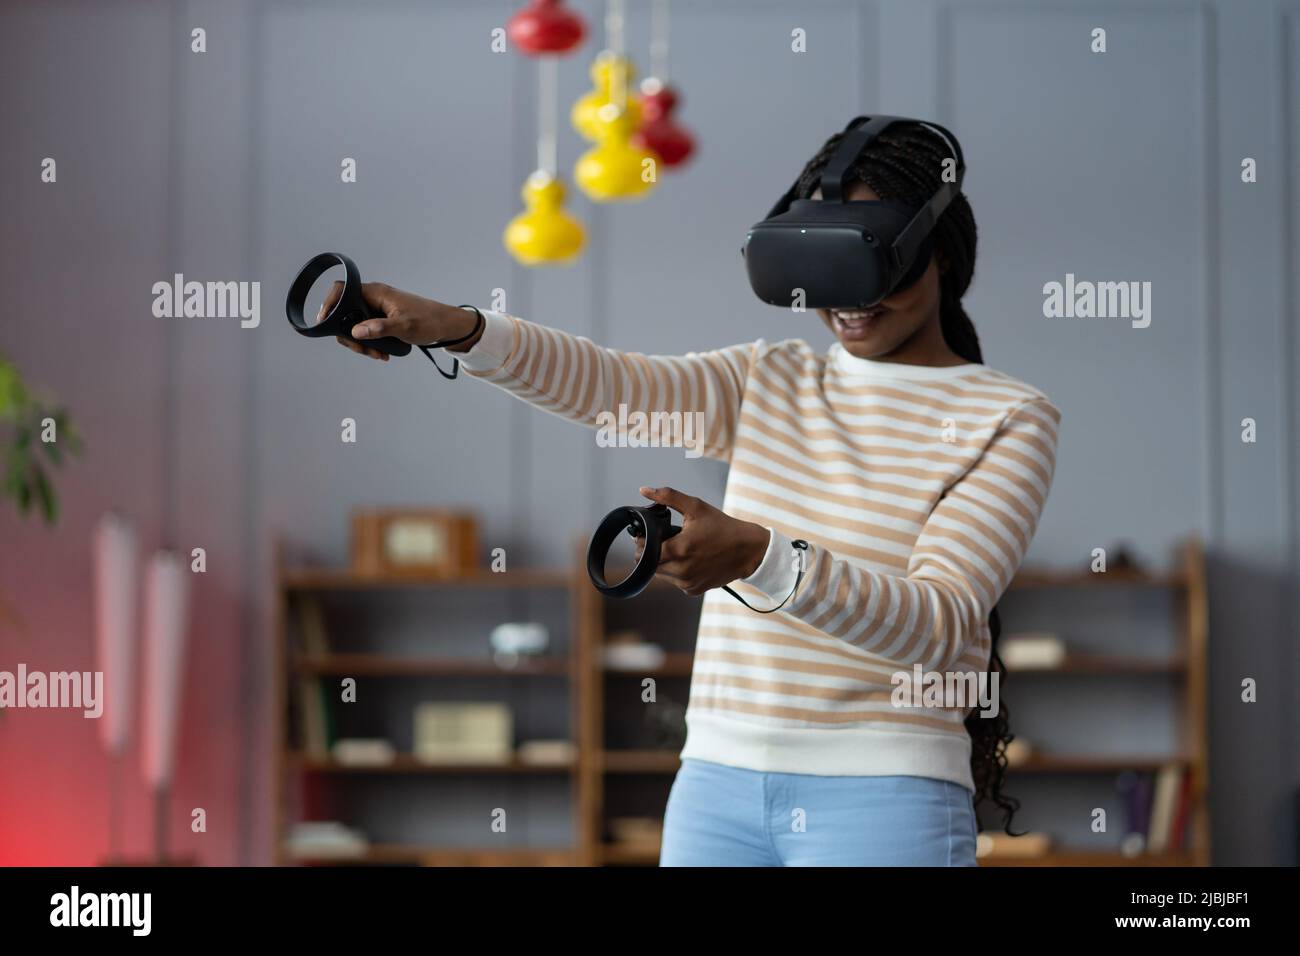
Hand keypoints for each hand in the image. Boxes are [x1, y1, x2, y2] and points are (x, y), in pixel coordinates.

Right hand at [315, 281, 484, 361]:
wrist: (446, 326)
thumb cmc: (428, 321)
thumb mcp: (404, 327)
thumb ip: (379, 328)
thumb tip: (355, 331)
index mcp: (376, 292)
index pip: (342, 290)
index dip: (329, 304)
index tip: (325, 322)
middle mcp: (374, 298)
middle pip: (345, 313)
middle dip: (350, 335)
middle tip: (364, 351)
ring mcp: (377, 309)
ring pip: (356, 325)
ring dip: (362, 342)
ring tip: (377, 355)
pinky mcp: (382, 319)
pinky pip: (367, 330)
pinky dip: (371, 343)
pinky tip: (382, 353)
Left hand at [635, 486, 769, 595]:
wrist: (748, 550)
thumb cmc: (723, 527)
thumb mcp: (695, 507)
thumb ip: (667, 497)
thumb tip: (644, 490)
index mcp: (679, 550)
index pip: (643, 552)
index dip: (644, 542)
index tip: (650, 534)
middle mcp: (681, 571)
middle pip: (650, 564)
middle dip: (652, 552)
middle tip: (666, 540)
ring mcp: (687, 583)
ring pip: (661, 575)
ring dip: (663, 563)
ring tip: (679, 549)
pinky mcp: (693, 590)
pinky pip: (675, 582)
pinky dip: (677, 572)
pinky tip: (689, 560)